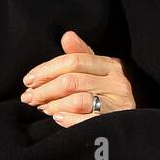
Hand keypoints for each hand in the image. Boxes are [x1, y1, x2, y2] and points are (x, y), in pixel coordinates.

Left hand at [20, 31, 136, 126]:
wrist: (131, 124)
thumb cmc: (107, 93)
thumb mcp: (97, 72)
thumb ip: (80, 55)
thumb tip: (67, 35)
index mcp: (111, 65)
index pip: (74, 61)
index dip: (47, 70)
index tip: (29, 80)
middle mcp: (117, 83)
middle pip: (72, 81)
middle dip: (45, 89)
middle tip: (28, 97)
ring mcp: (117, 104)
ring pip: (78, 100)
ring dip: (54, 105)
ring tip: (43, 108)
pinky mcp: (114, 124)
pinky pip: (85, 121)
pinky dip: (67, 119)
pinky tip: (57, 118)